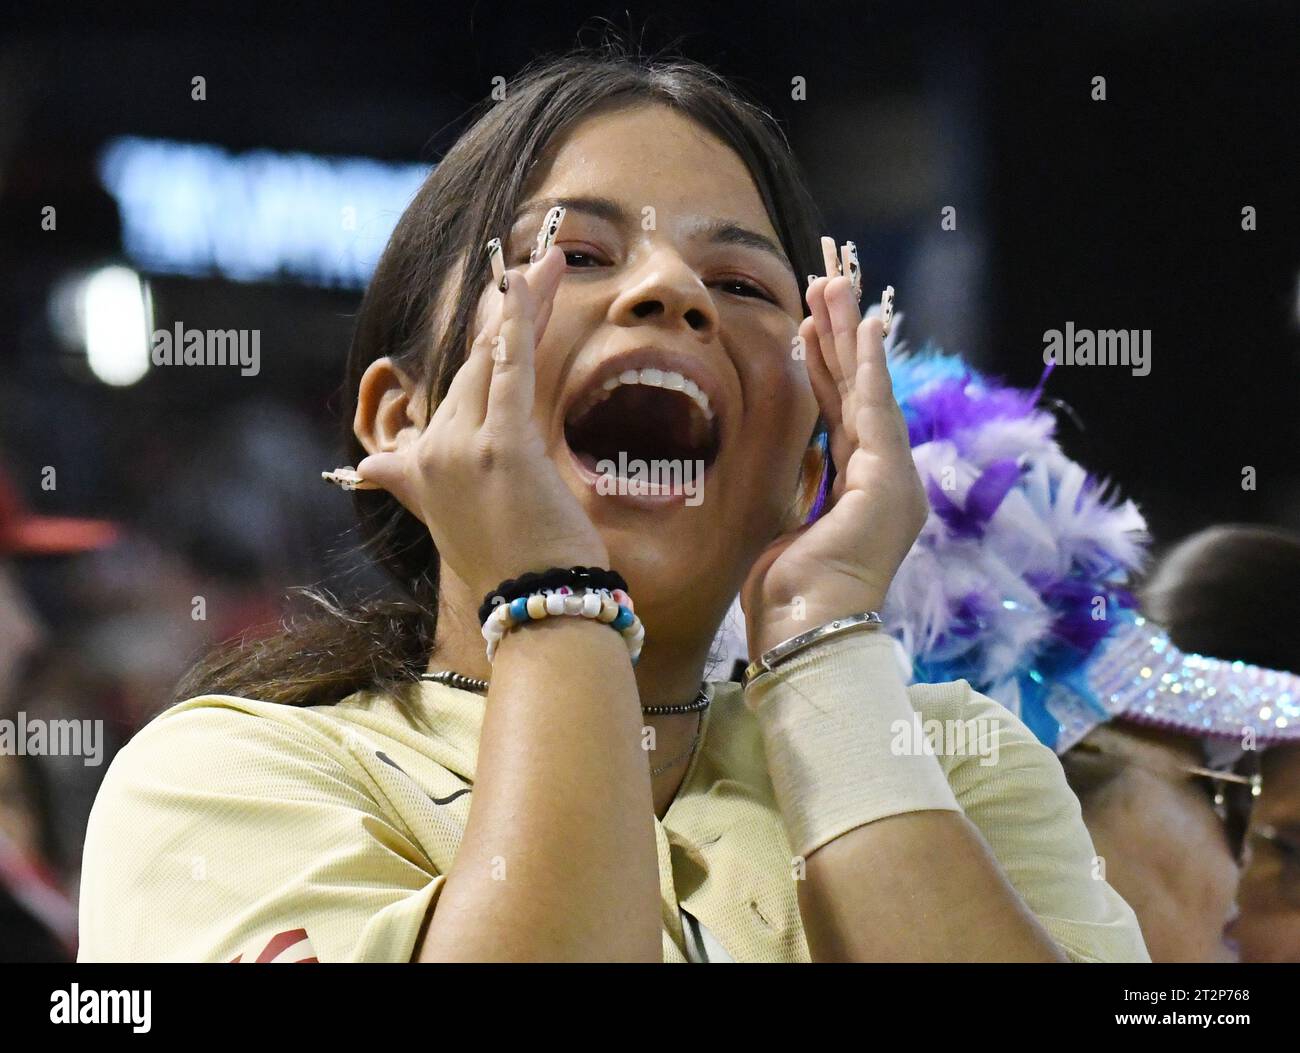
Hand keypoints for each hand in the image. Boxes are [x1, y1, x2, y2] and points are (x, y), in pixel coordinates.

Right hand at [357, 245, 607, 600]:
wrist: (535, 611)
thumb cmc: (510, 570)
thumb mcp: (451, 519)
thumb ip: (410, 483)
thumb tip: (368, 468)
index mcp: (422, 464)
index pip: (459, 386)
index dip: (489, 341)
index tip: (509, 300)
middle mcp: (434, 451)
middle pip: (476, 363)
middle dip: (511, 310)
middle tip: (543, 263)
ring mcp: (464, 449)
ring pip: (493, 358)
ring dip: (523, 304)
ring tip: (550, 261)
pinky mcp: (502, 448)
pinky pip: (511, 370)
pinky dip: (520, 324)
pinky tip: (530, 286)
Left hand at [740, 259, 926, 656]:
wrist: (804, 634)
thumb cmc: (788, 598)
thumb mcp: (787, 529)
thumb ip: (799, 488)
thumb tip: (789, 464)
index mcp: (861, 493)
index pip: (840, 416)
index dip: (825, 368)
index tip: (808, 326)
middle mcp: (884, 481)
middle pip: (857, 394)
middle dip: (839, 338)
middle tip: (827, 285)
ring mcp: (892, 479)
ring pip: (866, 391)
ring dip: (848, 335)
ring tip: (836, 284)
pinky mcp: (888, 478)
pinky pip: (875, 407)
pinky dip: (870, 364)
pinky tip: (864, 323)